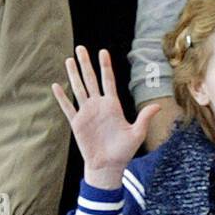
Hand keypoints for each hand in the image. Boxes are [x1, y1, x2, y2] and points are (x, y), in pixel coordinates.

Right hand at [52, 47, 160, 183]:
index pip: (108, 81)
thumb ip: (145, 118)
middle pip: (91, 79)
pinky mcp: (77, 123)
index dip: (105, 66)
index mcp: (113, 105)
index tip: (103, 51)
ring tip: (69, 60)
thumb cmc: (123, 151)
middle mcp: (98, 105)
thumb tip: (159, 106)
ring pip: (78, 89)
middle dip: (86, 63)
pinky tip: (56, 85)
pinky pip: (68, 108)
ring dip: (73, 75)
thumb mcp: (137, 133)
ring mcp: (86, 113)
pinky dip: (62, 97)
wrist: (108, 166)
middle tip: (80, 48)